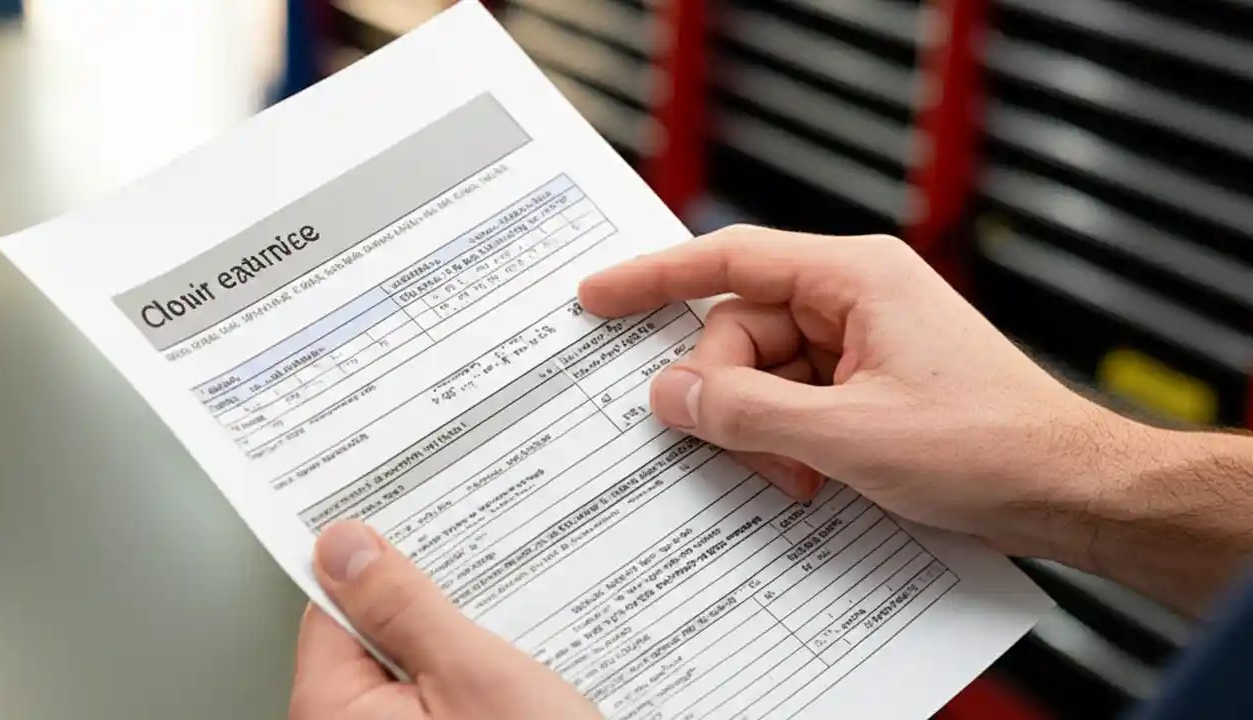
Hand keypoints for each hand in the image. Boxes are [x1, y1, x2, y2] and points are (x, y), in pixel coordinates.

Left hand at [289, 521, 599, 719]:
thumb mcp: (475, 674)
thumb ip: (404, 606)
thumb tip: (345, 547)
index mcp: (332, 714)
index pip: (330, 608)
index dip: (377, 565)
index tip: (416, 531)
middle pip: (370, 640)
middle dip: (431, 611)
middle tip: (489, 599)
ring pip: (409, 674)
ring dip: (459, 651)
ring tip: (516, 650)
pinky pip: (430, 708)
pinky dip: (469, 689)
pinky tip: (514, 691)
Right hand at [579, 226, 1252, 613]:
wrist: (1066, 489)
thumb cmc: (990, 447)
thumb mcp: (847, 436)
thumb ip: (746, 411)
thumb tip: (671, 393)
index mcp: (853, 277)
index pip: (728, 261)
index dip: (653, 279)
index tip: (597, 296)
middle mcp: (854, 298)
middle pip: (741, 331)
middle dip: (733, 398)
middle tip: (757, 455)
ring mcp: (862, 341)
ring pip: (764, 373)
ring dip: (766, 429)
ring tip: (808, 475)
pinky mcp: (868, 382)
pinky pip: (796, 398)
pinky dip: (791, 438)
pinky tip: (816, 475)